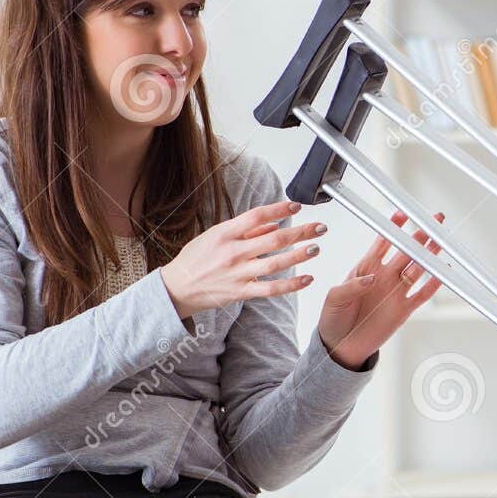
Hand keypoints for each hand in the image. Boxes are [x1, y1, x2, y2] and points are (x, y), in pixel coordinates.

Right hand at [159, 199, 326, 318]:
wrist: (176, 288)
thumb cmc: (196, 258)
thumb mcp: (215, 235)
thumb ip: (246, 231)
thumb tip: (274, 223)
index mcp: (225, 233)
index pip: (256, 216)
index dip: (279, 209)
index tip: (296, 205)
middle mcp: (232, 252)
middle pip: (273, 239)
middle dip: (300, 232)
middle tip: (319, 227)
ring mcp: (237, 274)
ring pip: (275, 264)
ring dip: (298, 255)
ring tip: (315, 248)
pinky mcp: (241, 292)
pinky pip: (270, 289)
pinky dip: (291, 285)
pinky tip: (307, 279)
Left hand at [316, 211, 444, 369]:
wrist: (341, 346)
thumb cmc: (334, 318)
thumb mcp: (334, 298)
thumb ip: (351, 286)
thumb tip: (371, 278)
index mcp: (366, 268)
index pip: (383, 242)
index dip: (393, 227)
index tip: (403, 214)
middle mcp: (384, 276)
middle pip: (406, 251)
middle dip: (420, 236)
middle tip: (433, 223)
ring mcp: (395, 292)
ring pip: (417, 269)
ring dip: (429, 255)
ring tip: (440, 242)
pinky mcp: (403, 310)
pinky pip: (422, 295)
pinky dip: (434, 284)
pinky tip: (443, 272)